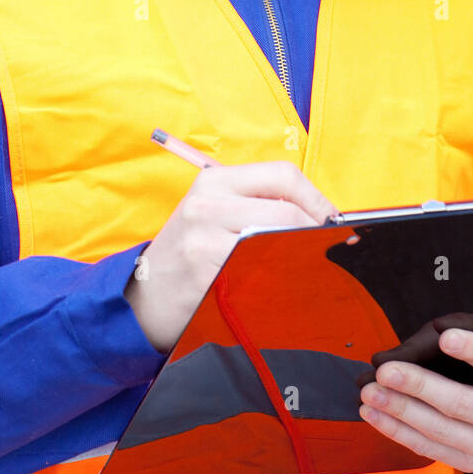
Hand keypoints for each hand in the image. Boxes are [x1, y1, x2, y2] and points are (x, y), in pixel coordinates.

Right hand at [124, 161, 337, 353]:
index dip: (316, 197)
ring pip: (278, 240)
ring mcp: (205, 240)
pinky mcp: (206, 275)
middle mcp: (207, 204)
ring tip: (305, 264)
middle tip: (324, 248)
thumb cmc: (189, 254)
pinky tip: (282, 285)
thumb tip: (319, 214)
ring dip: (301, 255)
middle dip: (315, 230)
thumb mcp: (212, 213)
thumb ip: (257, 204)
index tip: (330, 219)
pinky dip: (281, 278)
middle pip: (286, 210)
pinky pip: (262, 272)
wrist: (142, 298)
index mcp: (214, 181)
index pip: (282, 175)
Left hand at [358, 325, 472, 472]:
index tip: (443, 336)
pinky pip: (429, 448)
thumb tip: (434, 331)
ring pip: (438, 430)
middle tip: (385, 371)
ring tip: (370, 393)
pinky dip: (397, 431)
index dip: (472, 349)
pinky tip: (374, 414)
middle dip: (418, 386)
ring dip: (398, 411)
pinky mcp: (472, 465)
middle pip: (460, 403)